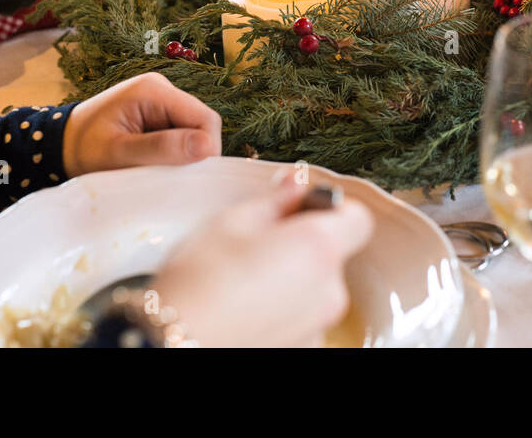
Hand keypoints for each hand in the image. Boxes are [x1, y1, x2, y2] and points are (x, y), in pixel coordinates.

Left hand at [61, 73, 220, 177]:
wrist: (59, 146)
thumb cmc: (83, 149)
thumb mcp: (119, 153)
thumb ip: (161, 148)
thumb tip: (206, 148)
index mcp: (154, 90)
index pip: (205, 118)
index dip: (206, 149)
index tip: (190, 177)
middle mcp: (162, 89)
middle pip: (202, 124)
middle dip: (193, 153)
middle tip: (170, 176)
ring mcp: (161, 102)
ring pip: (193, 132)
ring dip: (182, 155)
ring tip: (157, 170)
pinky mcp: (158, 115)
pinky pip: (180, 134)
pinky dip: (173, 153)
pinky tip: (154, 164)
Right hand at [151, 179, 374, 346]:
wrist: (175, 343)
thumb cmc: (199, 282)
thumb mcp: (232, 222)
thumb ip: (277, 200)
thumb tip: (297, 184)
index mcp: (319, 248)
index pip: (357, 217)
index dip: (330, 209)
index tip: (300, 208)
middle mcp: (329, 290)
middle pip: (331, 254)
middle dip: (302, 243)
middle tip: (258, 242)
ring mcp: (318, 324)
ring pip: (314, 287)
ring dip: (290, 277)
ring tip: (244, 279)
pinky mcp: (303, 347)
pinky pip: (300, 315)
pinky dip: (281, 308)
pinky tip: (245, 305)